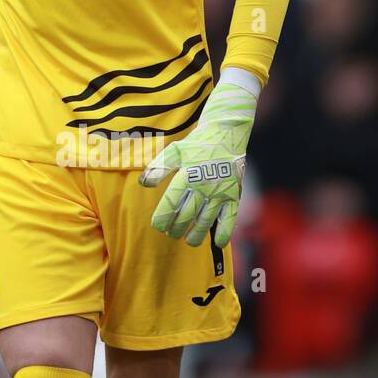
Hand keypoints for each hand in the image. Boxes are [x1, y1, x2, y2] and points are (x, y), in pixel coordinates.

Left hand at [139, 75, 256, 247]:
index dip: (162, 218)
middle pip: (186, 215)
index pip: (171, 203)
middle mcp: (204, 185)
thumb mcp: (174, 151)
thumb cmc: (197, 145)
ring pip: (206, 221)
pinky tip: (217, 242)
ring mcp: (221, 191)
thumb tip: (143, 184)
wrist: (227, 134)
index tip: (157, 226)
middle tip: (171, 233)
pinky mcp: (234, 195)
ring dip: (195, 235)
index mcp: (187, 174)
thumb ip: (158, 167)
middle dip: (176, 228)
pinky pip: (230, 218)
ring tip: (188, 240)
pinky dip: (225, 232)